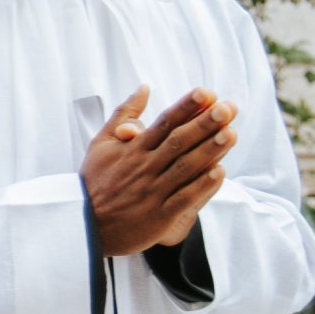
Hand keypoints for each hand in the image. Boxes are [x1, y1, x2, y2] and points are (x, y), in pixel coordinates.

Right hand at [81, 84, 237, 255]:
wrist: (84, 226)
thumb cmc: (95, 181)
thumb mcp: (101, 143)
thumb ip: (123, 115)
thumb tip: (143, 88)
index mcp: (133, 149)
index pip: (164, 123)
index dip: (185, 107)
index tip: (206, 93)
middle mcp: (144, 168)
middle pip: (178, 142)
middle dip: (204, 124)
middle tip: (227, 108)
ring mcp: (152, 192)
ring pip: (184, 168)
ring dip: (209, 151)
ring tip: (231, 134)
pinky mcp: (158, 217)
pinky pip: (183, 199)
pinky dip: (201, 186)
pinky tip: (219, 172)